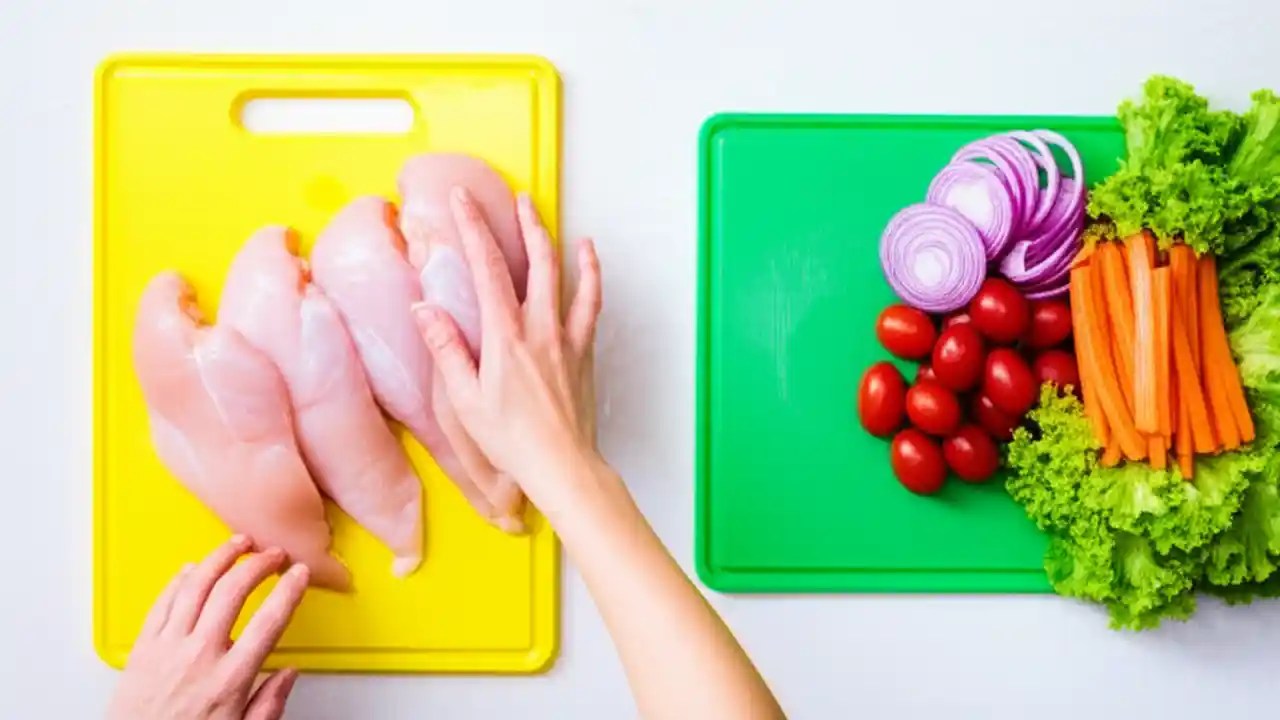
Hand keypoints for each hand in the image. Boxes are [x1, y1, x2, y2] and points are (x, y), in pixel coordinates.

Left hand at [107, 535, 308, 719]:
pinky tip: (193, 568)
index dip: (289, 591)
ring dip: (220, 558)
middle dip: (258, 564)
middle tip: (273, 554)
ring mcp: (167, 648)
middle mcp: (198, 656)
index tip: (300, 574)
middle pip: (232, 591)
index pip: (269, 620)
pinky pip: (162, 602)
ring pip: (195, 586)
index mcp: (229, 679)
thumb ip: (268, 705)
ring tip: (238, 545)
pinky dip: (180, 579)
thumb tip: (289, 674)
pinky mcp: (142, 649)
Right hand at [414, 188, 601, 502]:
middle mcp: (540, 329)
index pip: (488, 269)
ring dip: (552, 241)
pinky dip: (590, 275)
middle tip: (512, 198)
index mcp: (506, 337)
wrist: (563, 465)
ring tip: (542, 215)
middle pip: (535, 261)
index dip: (474, 229)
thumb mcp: (465, 400)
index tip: (463, 200)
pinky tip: (589, 257)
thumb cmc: (513, 440)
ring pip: (564, 275)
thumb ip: (447, 350)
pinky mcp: (584, 350)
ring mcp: (567, 337)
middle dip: (521, 223)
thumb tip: (425, 310)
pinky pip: (590, 302)